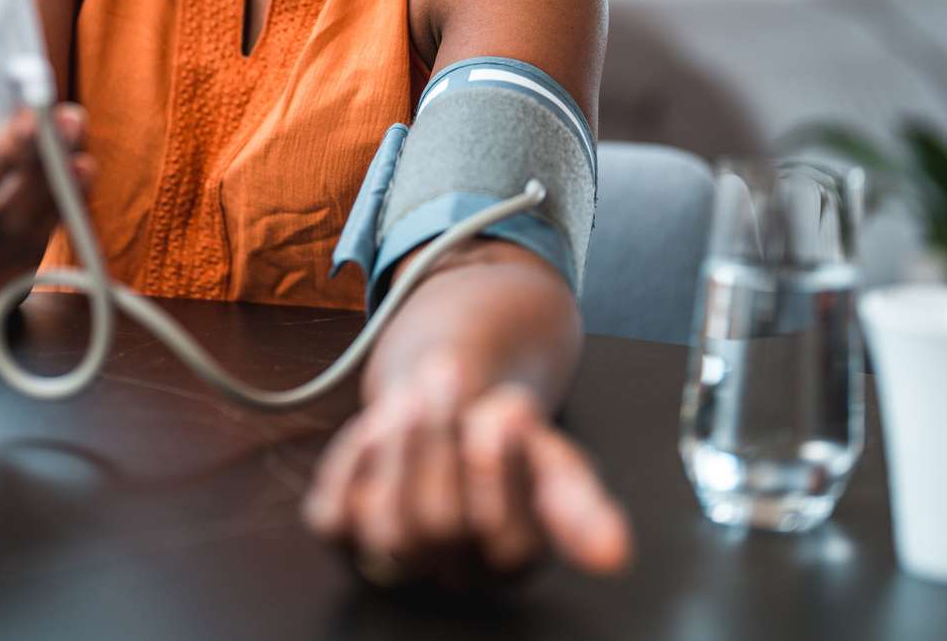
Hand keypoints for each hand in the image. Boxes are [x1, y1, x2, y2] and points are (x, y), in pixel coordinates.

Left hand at [302, 356, 631, 588]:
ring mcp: (395, 556)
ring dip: (398, 444)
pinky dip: (349, 464)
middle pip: (439, 525)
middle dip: (441, 440)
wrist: (451, 403)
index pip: (508, 545)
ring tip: (415, 390)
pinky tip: (375, 424)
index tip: (505, 408)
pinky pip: (331, 518)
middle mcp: (453, 573)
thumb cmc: (506, 437)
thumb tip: (615, 554)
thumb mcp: (552, 456)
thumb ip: (579, 501)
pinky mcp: (344, 534)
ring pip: (384, 524)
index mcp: (513, 562)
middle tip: (448, 374)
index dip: (499, 473)